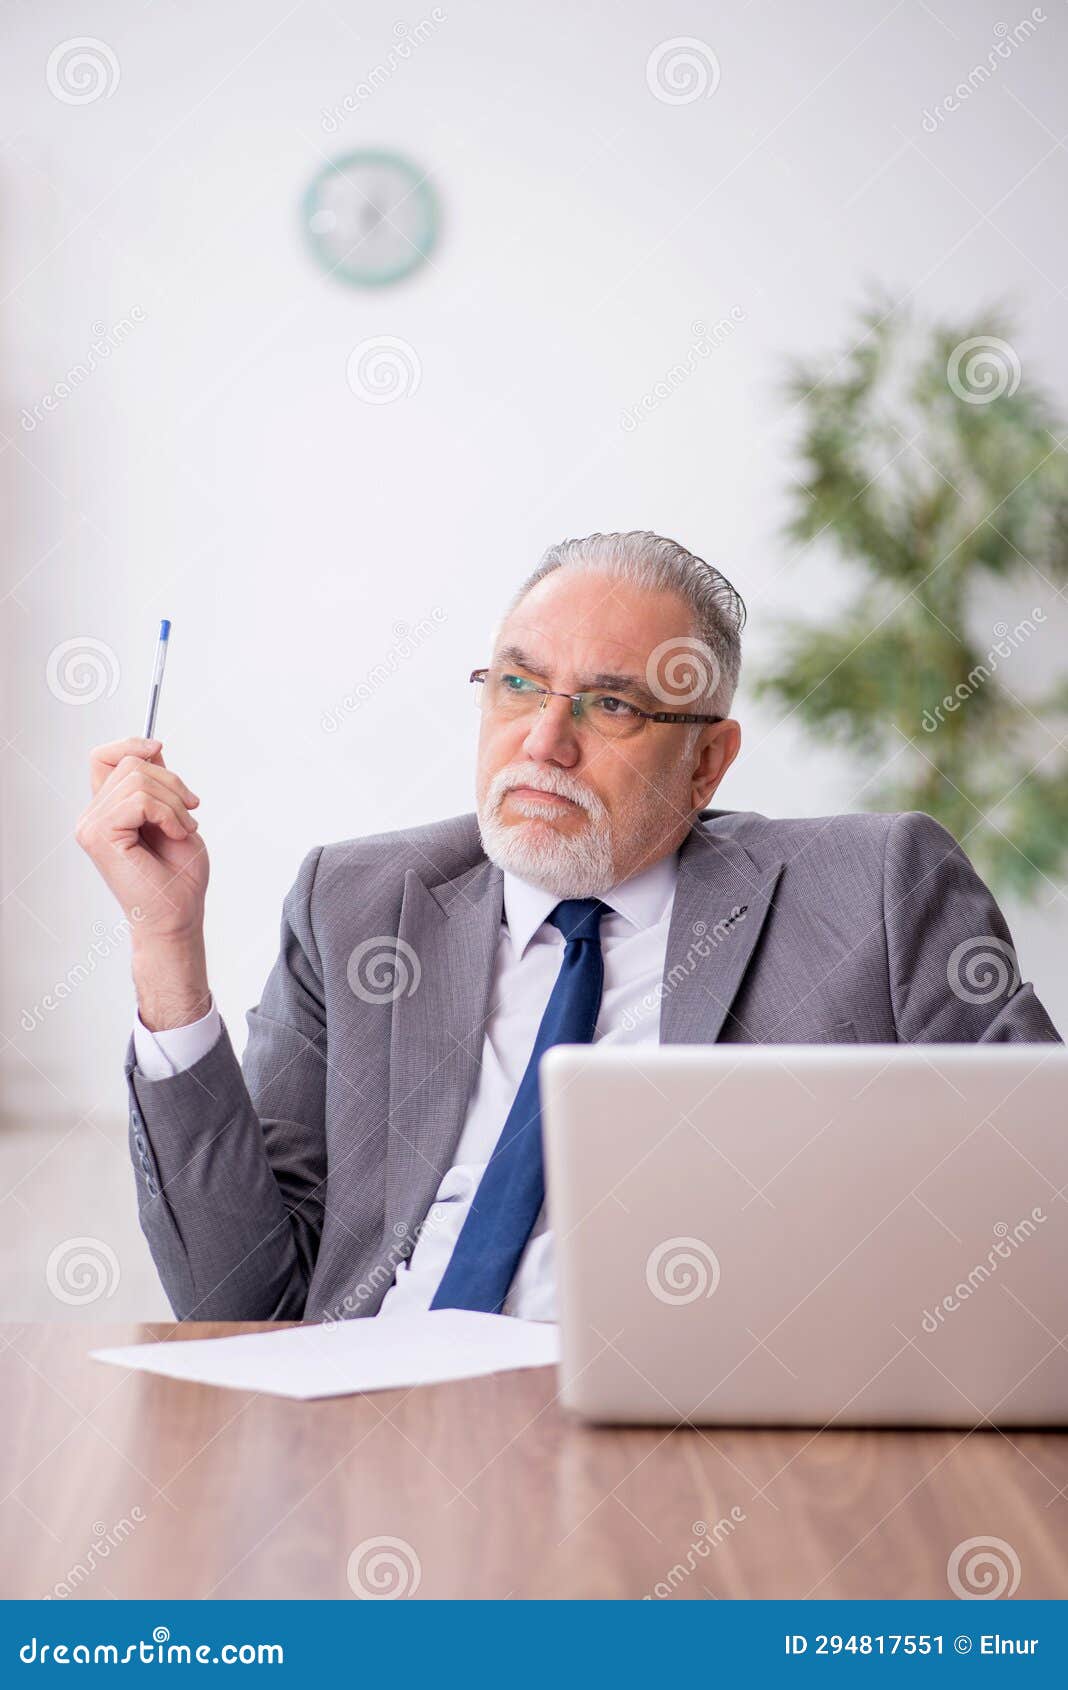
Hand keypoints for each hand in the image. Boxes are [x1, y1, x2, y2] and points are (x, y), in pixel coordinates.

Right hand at [76, 736, 207, 942]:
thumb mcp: (173, 815)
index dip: (131, 744)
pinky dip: (167, 813)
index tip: (159, 748)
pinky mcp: (99, 836)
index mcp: (107, 810)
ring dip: (174, 802)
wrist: (178, 915)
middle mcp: (92, 816)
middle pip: (129, 763)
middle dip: (172, 782)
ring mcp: (91, 826)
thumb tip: (151, 747)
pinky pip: (138, 800)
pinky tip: (175, 834)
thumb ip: (157, 783)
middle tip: (190, 813)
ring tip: (183, 829)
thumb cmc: (177, 877)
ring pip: (137, 778)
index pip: (103, 756)